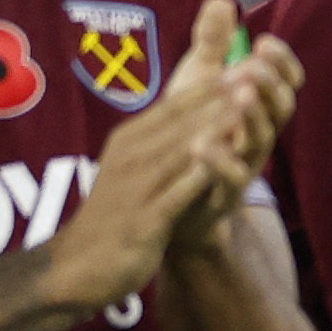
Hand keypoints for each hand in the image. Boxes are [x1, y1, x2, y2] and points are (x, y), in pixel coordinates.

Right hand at [63, 1, 269, 298]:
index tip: (246, 62)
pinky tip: (222, 163)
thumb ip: (160, 143)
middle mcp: (131, 157)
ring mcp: (135, 187)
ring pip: (180, 150)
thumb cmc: (114, 216)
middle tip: (256, 70)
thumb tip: (191, 118)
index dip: (210, 84)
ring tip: (246, 103)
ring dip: (213, 125)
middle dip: (219, 95)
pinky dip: (196, 176)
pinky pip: (173, 195)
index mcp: (130, 142)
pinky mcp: (142, 221)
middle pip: (181, 121)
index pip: (175, 106)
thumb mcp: (133, 171)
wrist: (75, 267)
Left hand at [166, 10, 301, 261]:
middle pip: (282, 108)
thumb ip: (211, 44)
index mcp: (258, 106)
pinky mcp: (223, 191)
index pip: (286, 81)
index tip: (264, 41)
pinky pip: (230, 177)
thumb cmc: (192, 133)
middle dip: (272, 85)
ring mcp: (246, 163)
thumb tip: (222, 0)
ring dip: (255, 115)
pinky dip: (219, 160)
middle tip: (254, 65)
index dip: (282, 63)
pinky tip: (200, 142)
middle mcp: (259, 133)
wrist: (171, 195)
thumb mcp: (199, 82)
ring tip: (241, 93)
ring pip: (263, 140)